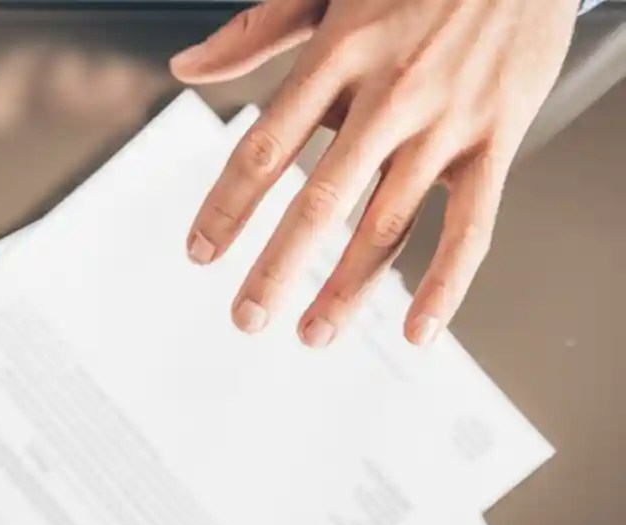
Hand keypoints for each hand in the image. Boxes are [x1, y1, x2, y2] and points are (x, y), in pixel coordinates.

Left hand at [171, 0, 577, 346]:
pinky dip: (448, 283)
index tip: (200, 251)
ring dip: (347, 288)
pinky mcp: (497, 139)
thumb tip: (186, 67)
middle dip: (278, 266)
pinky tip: (419, 328)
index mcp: (338, 56)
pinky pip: (472, 224)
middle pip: (321, 200)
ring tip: (312, 334)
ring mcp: (446, 122)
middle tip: (246, 315)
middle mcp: (390, 96)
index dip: (228, 206)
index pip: (265, 147)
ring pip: (388, 224)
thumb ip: (255, 32)